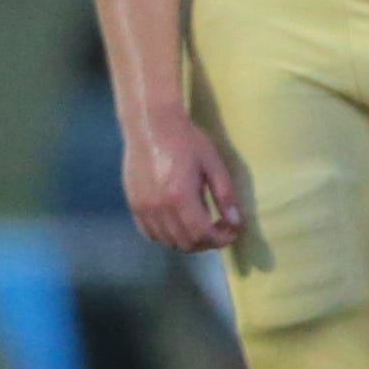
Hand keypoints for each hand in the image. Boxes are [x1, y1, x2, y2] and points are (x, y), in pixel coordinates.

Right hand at [123, 116, 244, 253]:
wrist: (151, 126)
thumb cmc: (187, 141)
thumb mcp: (213, 165)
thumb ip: (225, 195)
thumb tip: (235, 222)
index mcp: (180, 197)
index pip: (202, 234)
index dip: (220, 239)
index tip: (232, 232)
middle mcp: (158, 208)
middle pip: (184, 243)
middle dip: (207, 242)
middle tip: (221, 230)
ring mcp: (142, 208)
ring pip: (166, 241)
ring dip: (188, 241)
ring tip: (203, 228)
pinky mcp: (133, 205)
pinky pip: (150, 233)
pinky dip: (167, 236)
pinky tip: (180, 224)